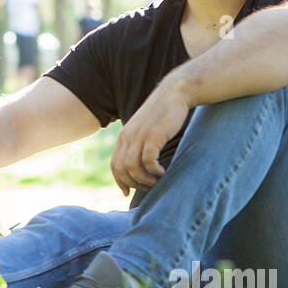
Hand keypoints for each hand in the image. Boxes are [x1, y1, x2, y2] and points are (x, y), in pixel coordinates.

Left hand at [110, 75, 190, 195]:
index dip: (120, 182)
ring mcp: (139, 136)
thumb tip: (138, 163)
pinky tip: (162, 172)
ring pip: (133, 167)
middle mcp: (128, 137)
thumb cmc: (162, 114)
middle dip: (133, 184)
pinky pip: (148, 160)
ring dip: (144, 179)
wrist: (173, 94)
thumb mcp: (144, 129)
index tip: (127, 193)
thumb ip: (138, 143)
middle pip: (122, 169)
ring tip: (155, 181)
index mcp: (123, 137)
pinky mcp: (153, 136)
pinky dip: (154, 170)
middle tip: (147, 187)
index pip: (114, 165)